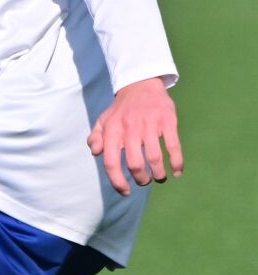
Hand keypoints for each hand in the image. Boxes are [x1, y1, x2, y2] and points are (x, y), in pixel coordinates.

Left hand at [88, 77, 182, 195]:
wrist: (141, 84)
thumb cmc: (121, 108)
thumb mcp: (103, 120)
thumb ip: (96, 137)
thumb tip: (96, 153)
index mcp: (112, 130)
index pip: (110, 162)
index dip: (117, 181)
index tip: (125, 191)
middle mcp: (130, 128)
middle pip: (134, 163)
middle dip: (140, 179)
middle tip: (144, 181)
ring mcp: (150, 124)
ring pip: (154, 157)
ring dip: (158, 174)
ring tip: (160, 178)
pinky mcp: (168, 121)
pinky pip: (173, 146)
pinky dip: (177, 162)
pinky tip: (178, 171)